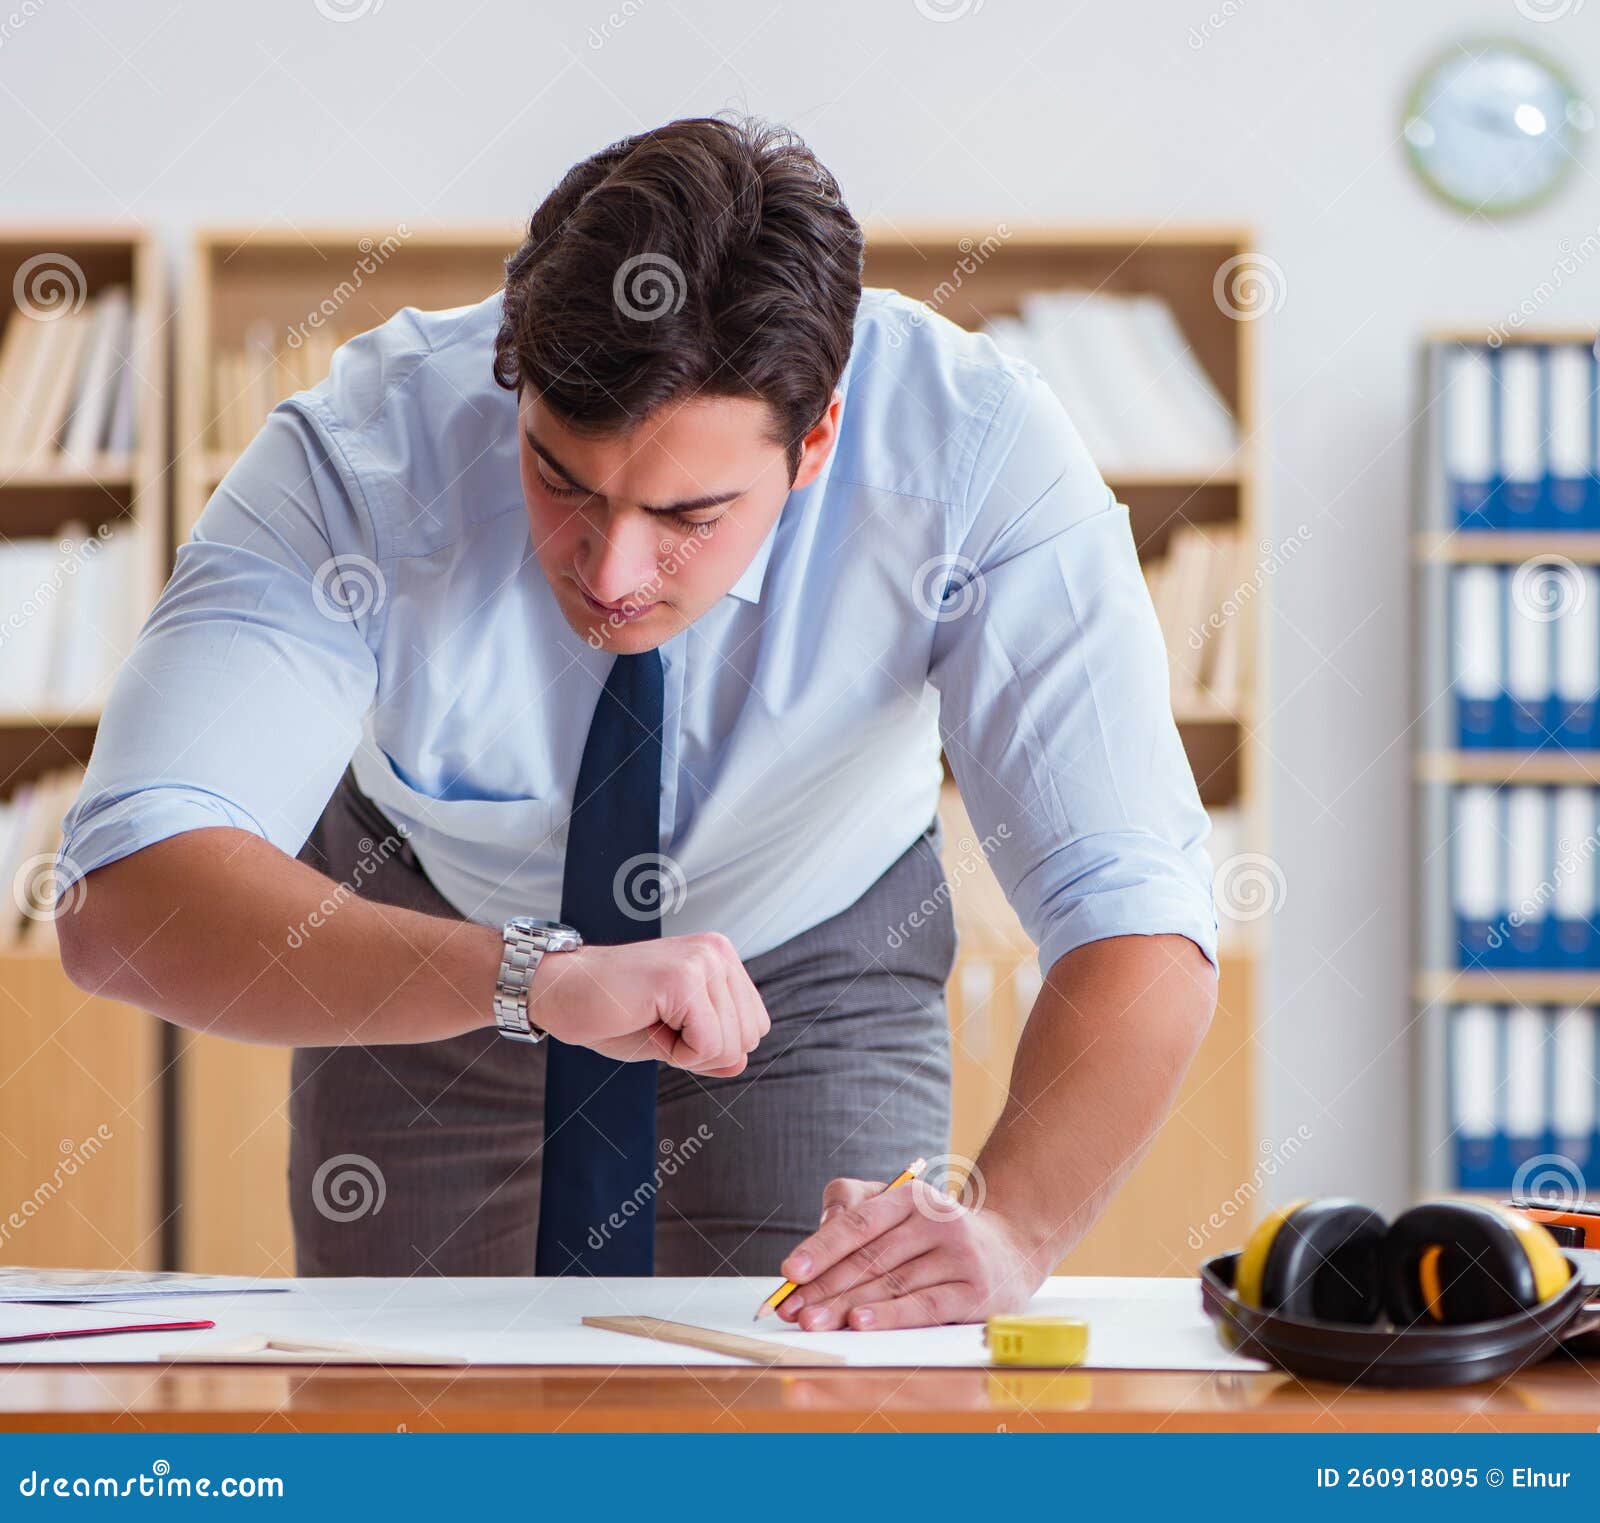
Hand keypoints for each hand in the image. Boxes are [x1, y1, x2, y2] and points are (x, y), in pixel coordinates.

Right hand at [531, 933, 768, 1075]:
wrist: (558, 992)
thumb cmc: (612, 1014)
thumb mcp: (673, 1039)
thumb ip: (714, 1048)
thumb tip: (741, 1062)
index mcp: (721, 959)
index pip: (754, 1027)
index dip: (711, 1045)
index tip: (668, 1024)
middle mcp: (717, 952)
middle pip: (748, 1037)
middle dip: (702, 1051)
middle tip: (655, 1023)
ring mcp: (702, 961)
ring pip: (731, 1045)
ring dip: (686, 1052)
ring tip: (649, 1019)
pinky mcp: (683, 979)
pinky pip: (707, 1046)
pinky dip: (677, 1054)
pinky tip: (645, 1021)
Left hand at [774, 1175, 1044, 1329]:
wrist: (1007, 1249)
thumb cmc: (932, 1231)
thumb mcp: (896, 1204)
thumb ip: (852, 1204)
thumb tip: (822, 1227)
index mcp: (912, 1196)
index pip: (859, 1223)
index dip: (821, 1248)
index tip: (790, 1271)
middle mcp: (938, 1220)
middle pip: (871, 1258)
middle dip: (825, 1287)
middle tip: (792, 1309)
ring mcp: (959, 1256)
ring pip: (893, 1284)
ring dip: (847, 1306)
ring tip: (814, 1321)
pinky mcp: (975, 1290)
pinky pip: (925, 1305)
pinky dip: (891, 1315)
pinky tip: (861, 1322)